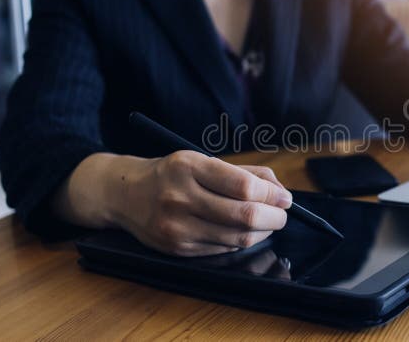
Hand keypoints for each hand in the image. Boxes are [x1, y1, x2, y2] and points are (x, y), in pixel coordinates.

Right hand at [57, 151, 292, 256]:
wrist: (123, 194)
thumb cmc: (172, 174)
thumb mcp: (202, 160)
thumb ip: (244, 173)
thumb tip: (280, 192)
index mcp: (189, 167)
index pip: (244, 185)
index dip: (272, 194)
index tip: (285, 198)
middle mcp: (180, 197)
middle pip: (244, 215)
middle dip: (274, 217)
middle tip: (282, 214)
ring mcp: (177, 226)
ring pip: (237, 237)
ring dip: (262, 232)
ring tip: (267, 223)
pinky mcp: (177, 248)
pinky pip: (223, 248)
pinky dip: (241, 241)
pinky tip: (243, 232)